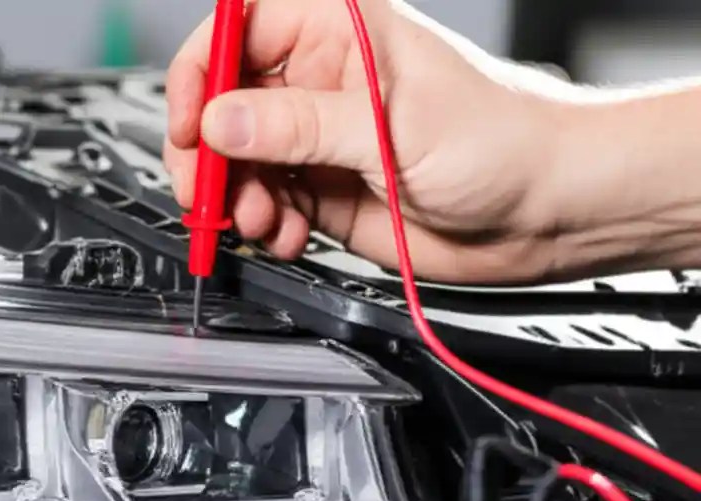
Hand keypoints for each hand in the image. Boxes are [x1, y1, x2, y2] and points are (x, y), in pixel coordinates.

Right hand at [163, 0, 628, 283]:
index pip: (236, 28)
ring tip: (263, 221)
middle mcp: (318, 77)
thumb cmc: (501, 140)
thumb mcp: (390, 127)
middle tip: (209, 189)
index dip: (200, 72)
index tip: (192, 123)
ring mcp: (315, 135)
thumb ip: (299, 125)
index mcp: (336, 28)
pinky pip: (261, 200)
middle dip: (208, 151)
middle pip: (221, 101)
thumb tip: (221, 122)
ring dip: (235, 196)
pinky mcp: (319, 186)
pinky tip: (286, 234)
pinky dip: (261, 224)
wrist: (545, 211)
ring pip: (234, 159)